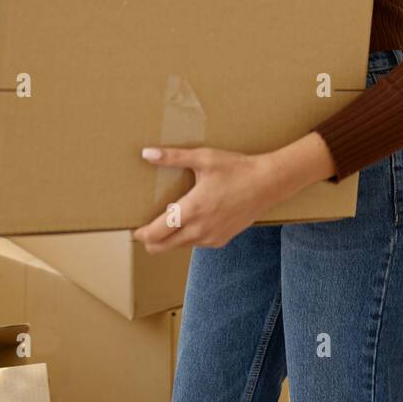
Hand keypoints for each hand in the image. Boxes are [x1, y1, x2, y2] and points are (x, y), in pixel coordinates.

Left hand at [133, 146, 279, 251]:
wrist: (268, 184)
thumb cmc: (236, 169)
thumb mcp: (204, 158)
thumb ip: (173, 157)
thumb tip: (147, 154)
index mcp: (192, 210)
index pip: (156, 233)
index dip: (141, 234)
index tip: (134, 228)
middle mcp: (199, 229)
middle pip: (162, 247)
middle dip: (150, 240)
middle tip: (145, 228)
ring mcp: (211, 238)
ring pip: (179, 246)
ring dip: (170, 238)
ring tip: (168, 220)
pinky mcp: (221, 240)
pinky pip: (196, 243)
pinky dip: (188, 236)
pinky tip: (192, 220)